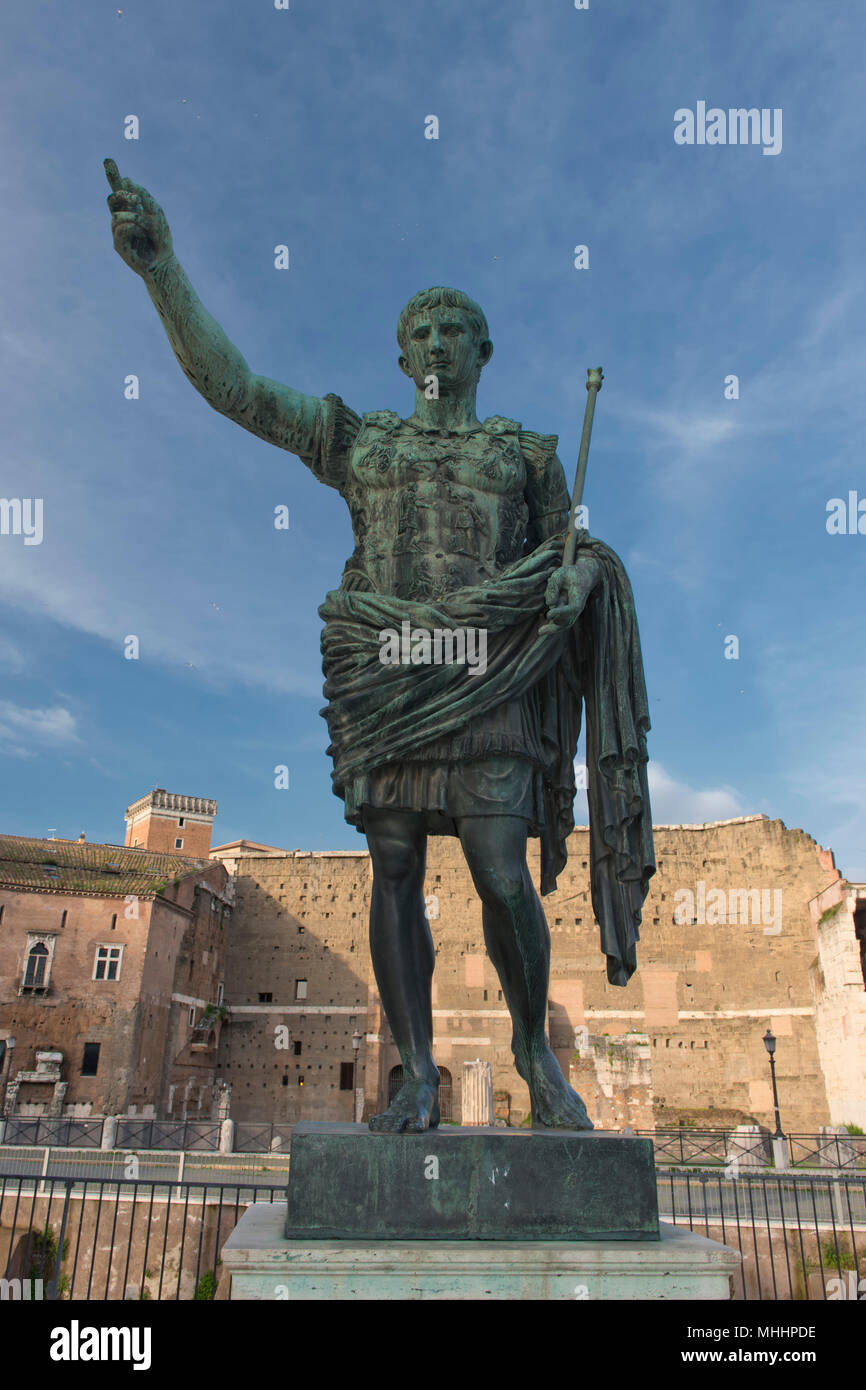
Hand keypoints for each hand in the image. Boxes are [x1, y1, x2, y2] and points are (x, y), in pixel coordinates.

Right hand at [104, 157, 173, 275]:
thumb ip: (143, 196)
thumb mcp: (155, 212)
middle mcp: (122, 218)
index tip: (108, 160)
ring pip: (117, 215)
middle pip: (112, 198)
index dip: (113, 175)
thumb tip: (127, 180)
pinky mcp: (117, 244)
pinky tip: (141, 235)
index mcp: (131, 208)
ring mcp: (118, 231)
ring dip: (134, 218)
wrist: (163, 260)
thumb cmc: (161, 237)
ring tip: (146, 229)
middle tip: (136, 199)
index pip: (119, 190)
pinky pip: (120, 227)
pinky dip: (133, 228)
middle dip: (122, 195)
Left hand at [539, 556, 600, 637]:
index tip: (548, 614)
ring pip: (564, 623)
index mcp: (579, 595)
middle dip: (555, 627)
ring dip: (553, 625)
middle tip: (540, 632)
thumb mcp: (560, 573)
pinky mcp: (568, 613)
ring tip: (541, 628)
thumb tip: (549, 604)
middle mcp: (578, 606)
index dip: (561, 612)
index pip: (572, 608)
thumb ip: (553, 587)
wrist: (583, 576)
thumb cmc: (570, 574)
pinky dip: (553, 625)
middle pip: (569, 621)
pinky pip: (561, 622)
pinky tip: (543, 629)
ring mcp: (573, 611)